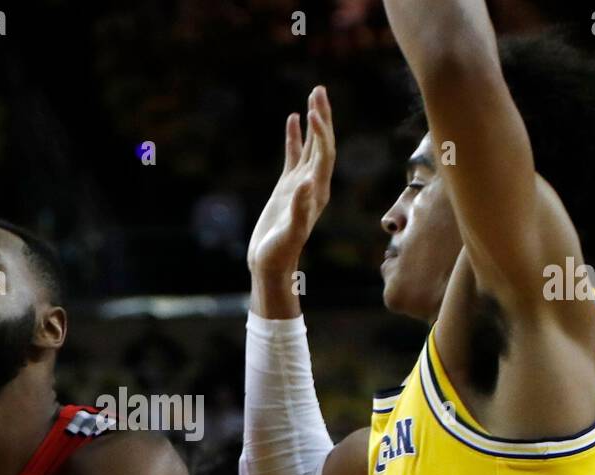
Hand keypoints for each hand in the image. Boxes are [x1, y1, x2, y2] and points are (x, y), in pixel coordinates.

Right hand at [247, 86, 336, 283]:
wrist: (271, 264)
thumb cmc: (280, 252)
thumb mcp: (290, 232)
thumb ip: (299, 208)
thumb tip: (306, 183)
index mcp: (318, 192)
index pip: (324, 155)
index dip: (321, 133)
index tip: (312, 112)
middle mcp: (314, 184)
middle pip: (323, 144)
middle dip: (322, 117)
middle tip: (319, 90)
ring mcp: (301, 183)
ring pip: (311, 145)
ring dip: (313, 121)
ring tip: (313, 96)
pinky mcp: (288, 186)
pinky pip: (294, 155)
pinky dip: (295, 137)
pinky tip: (292, 119)